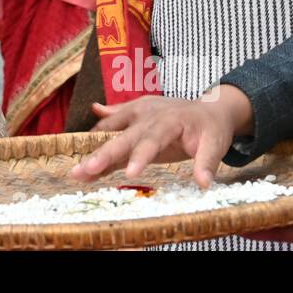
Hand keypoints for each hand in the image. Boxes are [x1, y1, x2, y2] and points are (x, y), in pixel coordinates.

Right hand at [70, 87, 251, 187]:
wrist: (208, 108)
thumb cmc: (210, 129)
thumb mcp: (216, 144)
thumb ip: (207, 162)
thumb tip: (203, 184)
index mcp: (169, 120)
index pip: (152, 140)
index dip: (140, 156)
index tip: (130, 174)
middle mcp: (148, 115)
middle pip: (123, 136)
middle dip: (104, 154)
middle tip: (85, 170)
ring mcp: (136, 113)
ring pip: (110, 130)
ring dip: (92, 148)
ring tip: (77, 169)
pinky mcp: (130, 114)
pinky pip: (110, 125)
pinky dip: (95, 135)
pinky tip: (78, 144)